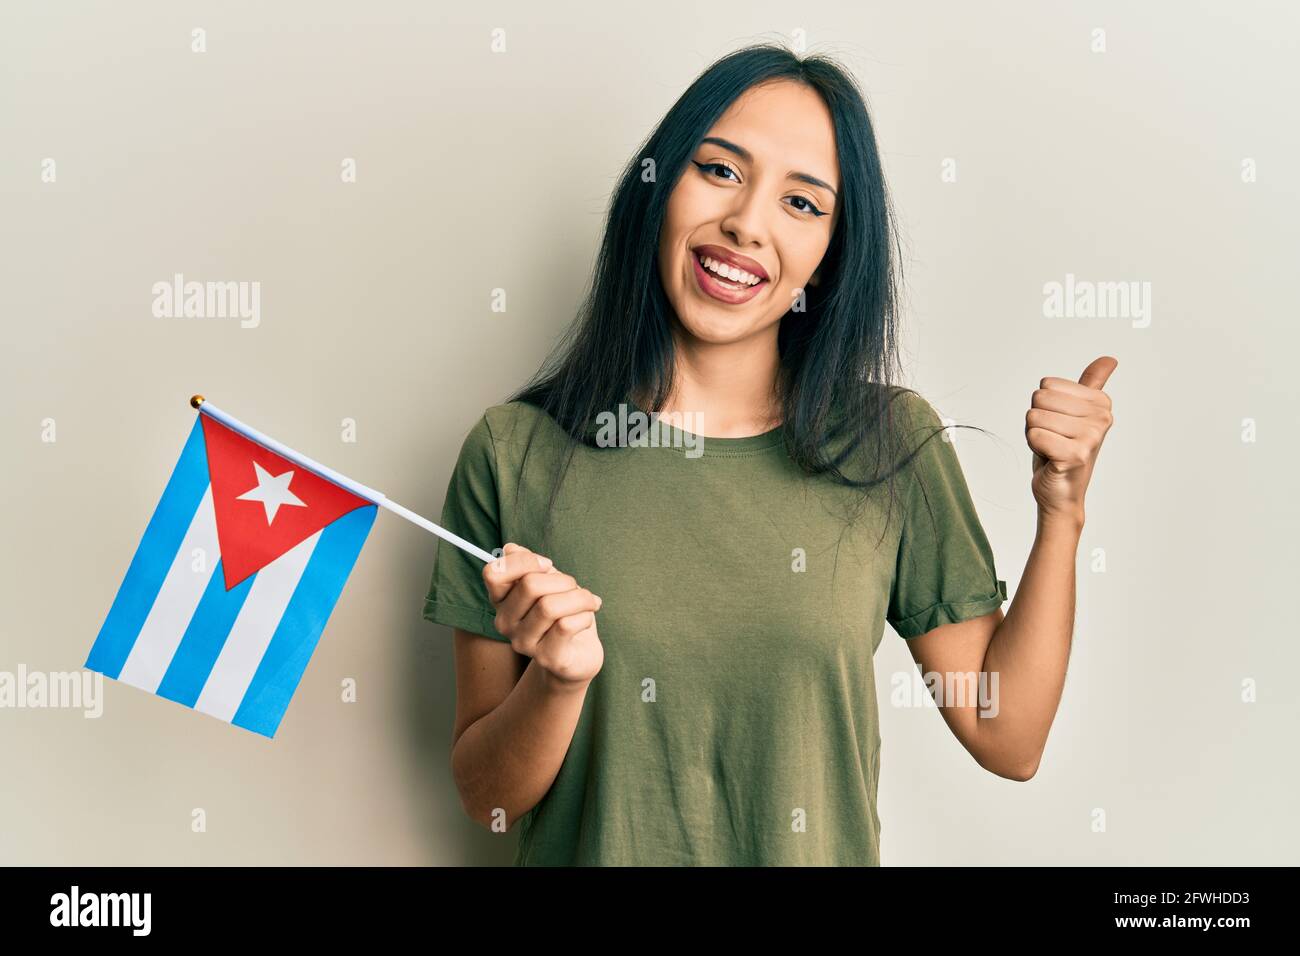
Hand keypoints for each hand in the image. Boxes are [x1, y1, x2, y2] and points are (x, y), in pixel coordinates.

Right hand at [482, 542, 603, 687]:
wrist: (578, 654)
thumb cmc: (562, 612)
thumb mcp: (548, 583)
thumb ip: (528, 565)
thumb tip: (510, 548)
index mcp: (501, 600)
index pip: (494, 573)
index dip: (525, 561)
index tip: (547, 565)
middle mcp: (505, 622)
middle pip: (530, 585)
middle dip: (563, 580)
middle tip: (575, 588)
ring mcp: (523, 642)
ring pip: (550, 606)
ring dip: (579, 598)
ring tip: (589, 602)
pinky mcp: (547, 658)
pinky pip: (566, 625)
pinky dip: (584, 616)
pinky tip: (587, 619)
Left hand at [1026, 355, 1117, 525]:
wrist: (1061, 493)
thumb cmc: (1064, 450)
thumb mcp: (1076, 413)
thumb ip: (1091, 385)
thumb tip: (1110, 359)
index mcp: (1101, 403)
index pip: (1046, 385)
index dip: (1044, 406)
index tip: (1059, 425)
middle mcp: (1102, 418)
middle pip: (1039, 398)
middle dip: (1038, 420)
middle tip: (1053, 439)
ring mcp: (1091, 437)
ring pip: (1034, 417)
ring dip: (1035, 435)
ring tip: (1052, 449)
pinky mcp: (1075, 455)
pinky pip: (1034, 435)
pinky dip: (1035, 448)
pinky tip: (1050, 459)